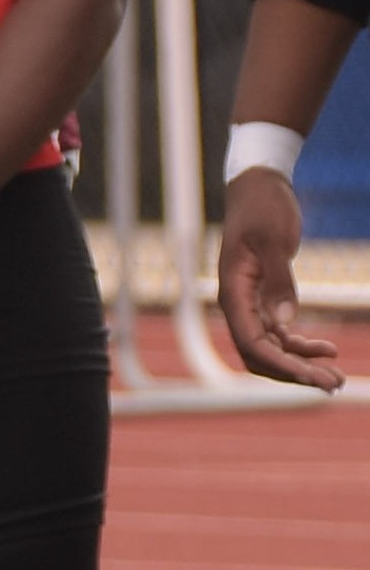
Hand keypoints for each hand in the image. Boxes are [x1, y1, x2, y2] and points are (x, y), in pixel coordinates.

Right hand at [218, 166, 342, 390]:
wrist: (258, 185)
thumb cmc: (264, 207)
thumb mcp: (274, 238)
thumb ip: (278, 281)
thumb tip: (283, 324)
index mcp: (232, 291)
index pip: (252, 344)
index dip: (284, 367)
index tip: (316, 379)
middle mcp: (237, 303)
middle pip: (261, 355)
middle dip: (295, 374)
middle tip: (334, 384)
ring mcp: (250, 303)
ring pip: (271, 350)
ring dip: (301, 365)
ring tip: (336, 376)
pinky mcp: (264, 298)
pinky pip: (279, 334)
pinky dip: (301, 346)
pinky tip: (327, 348)